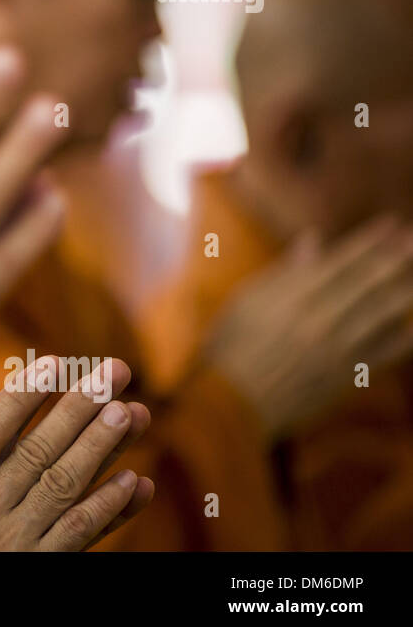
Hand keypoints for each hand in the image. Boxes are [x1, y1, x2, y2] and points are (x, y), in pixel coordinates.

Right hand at [0, 355, 153, 549]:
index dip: (21, 397)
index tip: (55, 362)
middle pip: (36, 452)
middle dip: (79, 408)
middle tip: (115, 372)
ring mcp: (16, 539)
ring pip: (64, 485)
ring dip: (101, 447)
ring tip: (132, 412)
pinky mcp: (42, 564)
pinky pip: (79, 532)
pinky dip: (108, 506)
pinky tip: (134, 480)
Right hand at [204, 215, 412, 438]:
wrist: (232, 401)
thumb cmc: (231, 345)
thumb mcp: (248, 299)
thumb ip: (286, 270)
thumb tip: (313, 239)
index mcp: (294, 296)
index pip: (343, 261)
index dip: (370, 242)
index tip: (393, 225)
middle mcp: (322, 317)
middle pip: (370, 282)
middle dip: (398, 258)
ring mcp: (338, 348)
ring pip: (384, 314)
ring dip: (408, 291)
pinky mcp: (346, 375)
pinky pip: (385, 352)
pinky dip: (403, 336)